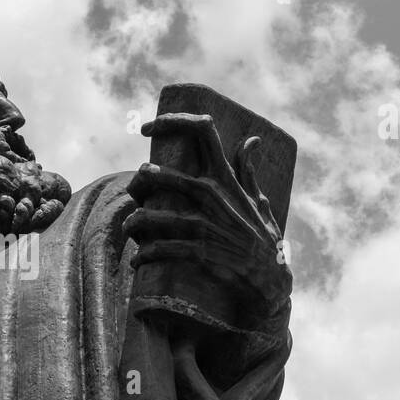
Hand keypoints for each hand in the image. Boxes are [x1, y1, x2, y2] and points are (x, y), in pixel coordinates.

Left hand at [125, 113, 291, 318]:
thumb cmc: (262, 237)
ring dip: (135, 223)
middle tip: (133, 189)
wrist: (269, 279)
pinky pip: (162, 249)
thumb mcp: (258, 200)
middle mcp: (212, 195)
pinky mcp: (200, 251)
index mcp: (224, 178)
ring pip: (154, 216)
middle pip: (163, 174)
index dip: (172, 120)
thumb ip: (248, 171)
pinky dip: (146, 255)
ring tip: (129, 228)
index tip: (147, 127)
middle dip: (141, 182)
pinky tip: (138, 260)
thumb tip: (252, 140)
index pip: (203, 130)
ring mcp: (205, 224)